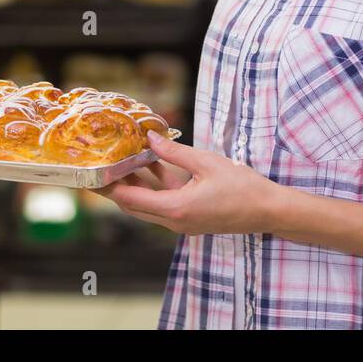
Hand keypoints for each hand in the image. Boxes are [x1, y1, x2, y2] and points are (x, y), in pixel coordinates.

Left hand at [94, 130, 282, 234]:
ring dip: (136, 185)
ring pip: (148, 206)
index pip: (130, 198)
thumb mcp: (207, 162)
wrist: (269, 211)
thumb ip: (175, 153)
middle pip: (134, 206)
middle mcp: (174, 221)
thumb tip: (151, 138)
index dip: (109, 185)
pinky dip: (154, 188)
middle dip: (115, 186)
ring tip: (122, 160)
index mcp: (176, 209)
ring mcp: (183, 223)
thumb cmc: (243, 187)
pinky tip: (152, 166)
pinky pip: (164, 205)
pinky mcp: (191, 219)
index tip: (93, 172)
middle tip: (99, 166)